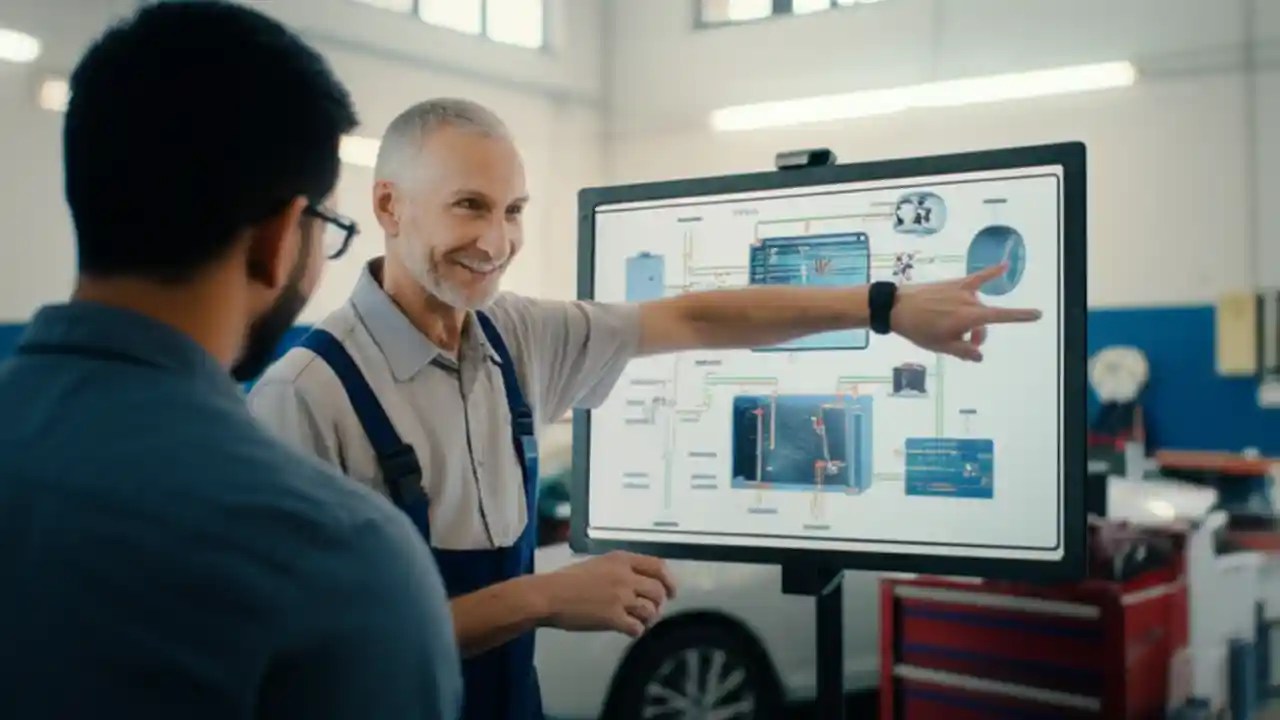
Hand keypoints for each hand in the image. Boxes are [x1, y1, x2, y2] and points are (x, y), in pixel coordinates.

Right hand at [537, 551, 676, 637]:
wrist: (550, 595)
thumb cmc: (567, 579)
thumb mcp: (598, 564)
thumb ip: (619, 569)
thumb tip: (638, 582)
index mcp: (621, 560)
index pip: (658, 566)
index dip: (669, 580)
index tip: (671, 592)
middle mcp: (625, 576)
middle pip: (658, 591)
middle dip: (659, 603)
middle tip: (653, 611)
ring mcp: (621, 597)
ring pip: (650, 610)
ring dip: (648, 618)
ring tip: (639, 621)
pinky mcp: (613, 618)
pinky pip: (637, 627)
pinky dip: (636, 631)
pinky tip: (629, 630)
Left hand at [890, 262, 1041, 360]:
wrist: (897, 307)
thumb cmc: (919, 329)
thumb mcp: (941, 346)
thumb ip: (964, 351)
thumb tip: (979, 355)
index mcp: (970, 317)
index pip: (1002, 317)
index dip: (1021, 316)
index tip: (1038, 314)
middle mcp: (971, 301)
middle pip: (984, 321)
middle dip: (977, 334)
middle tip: (960, 344)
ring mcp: (963, 290)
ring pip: (978, 308)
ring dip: (972, 320)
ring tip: (951, 329)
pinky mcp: (955, 283)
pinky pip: (978, 277)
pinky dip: (992, 272)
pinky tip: (1006, 265)